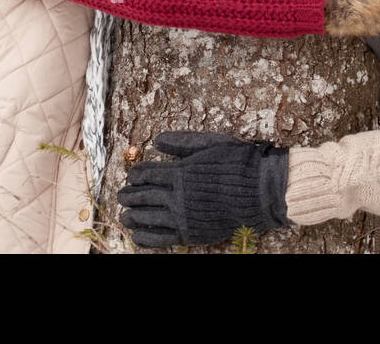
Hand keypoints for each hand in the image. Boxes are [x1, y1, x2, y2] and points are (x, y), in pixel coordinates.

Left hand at [117, 130, 289, 247]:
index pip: (147, 173)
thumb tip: (156, 140)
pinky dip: (147, 238)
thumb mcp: (209, 143)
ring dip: (133, 216)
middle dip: (129, 196)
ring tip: (124, 216)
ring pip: (148, 217)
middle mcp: (177, 195)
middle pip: (144, 196)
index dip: (136, 175)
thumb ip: (181, 142)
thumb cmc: (236, 163)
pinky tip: (138, 236)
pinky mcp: (191, 233)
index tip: (131, 176)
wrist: (258, 191)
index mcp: (180, 171)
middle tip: (120, 196)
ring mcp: (183, 216)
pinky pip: (162, 238)